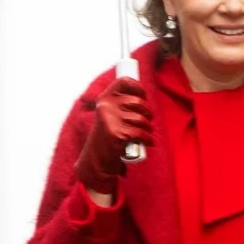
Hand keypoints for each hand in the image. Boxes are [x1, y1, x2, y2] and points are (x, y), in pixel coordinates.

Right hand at [76, 77, 153, 195]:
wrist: (96, 161)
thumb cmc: (108, 137)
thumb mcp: (110, 116)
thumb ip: (121, 104)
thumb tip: (143, 95)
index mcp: (104, 99)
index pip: (123, 82)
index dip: (138, 87)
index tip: (144, 96)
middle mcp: (105, 107)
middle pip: (139, 102)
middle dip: (148, 113)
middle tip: (146, 122)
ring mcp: (110, 120)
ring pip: (142, 119)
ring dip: (148, 128)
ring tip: (144, 134)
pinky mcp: (117, 134)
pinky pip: (141, 133)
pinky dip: (148, 139)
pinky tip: (146, 142)